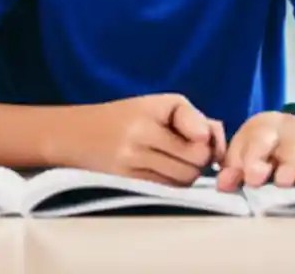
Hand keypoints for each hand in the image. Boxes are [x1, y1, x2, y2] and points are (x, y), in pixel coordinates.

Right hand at [66, 94, 224, 185]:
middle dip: (200, 160)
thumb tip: (220, 144)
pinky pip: (166, 189)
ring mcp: (132, 161)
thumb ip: (195, 120)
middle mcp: (141, 134)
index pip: (200, 135)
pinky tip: (162, 171)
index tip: (200, 137)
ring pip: (184, 179)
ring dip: (187, 173)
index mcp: (153, 109)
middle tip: (189, 151)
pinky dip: (172, 183)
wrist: (75, 134)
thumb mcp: (159, 106)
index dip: (208, 140)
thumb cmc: (125, 117)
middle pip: (196, 161)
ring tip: (174, 161)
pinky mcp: (127, 181)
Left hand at [217, 111, 294, 192]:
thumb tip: (224, 186)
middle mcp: (294, 128)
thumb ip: (233, 169)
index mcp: (266, 127)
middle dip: (286, 171)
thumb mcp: (243, 151)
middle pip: (292, 154)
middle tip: (281, 183)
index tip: (253, 179)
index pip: (261, 142)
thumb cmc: (263, 147)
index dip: (256, 162)